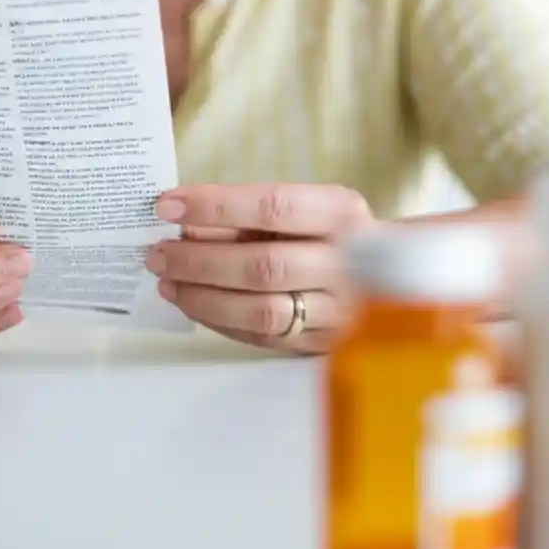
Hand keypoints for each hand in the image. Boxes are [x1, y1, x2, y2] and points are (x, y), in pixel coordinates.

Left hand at [148, 184, 373, 353]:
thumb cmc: (328, 234)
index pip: (271, 206)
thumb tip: (184, 227)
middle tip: (157, 254)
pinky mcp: (321, 343)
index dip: (214, 206)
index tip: (166, 205)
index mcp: (340, 212)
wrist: (391, 276)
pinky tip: (193, 303)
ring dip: (204, 297)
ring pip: (261, 310)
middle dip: (199, 260)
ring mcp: (338, 310)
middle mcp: (347, 262)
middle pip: (263, 264)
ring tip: (167, 282)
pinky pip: (261, 337)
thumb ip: (245, 216)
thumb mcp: (299, 210)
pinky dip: (219, 320)